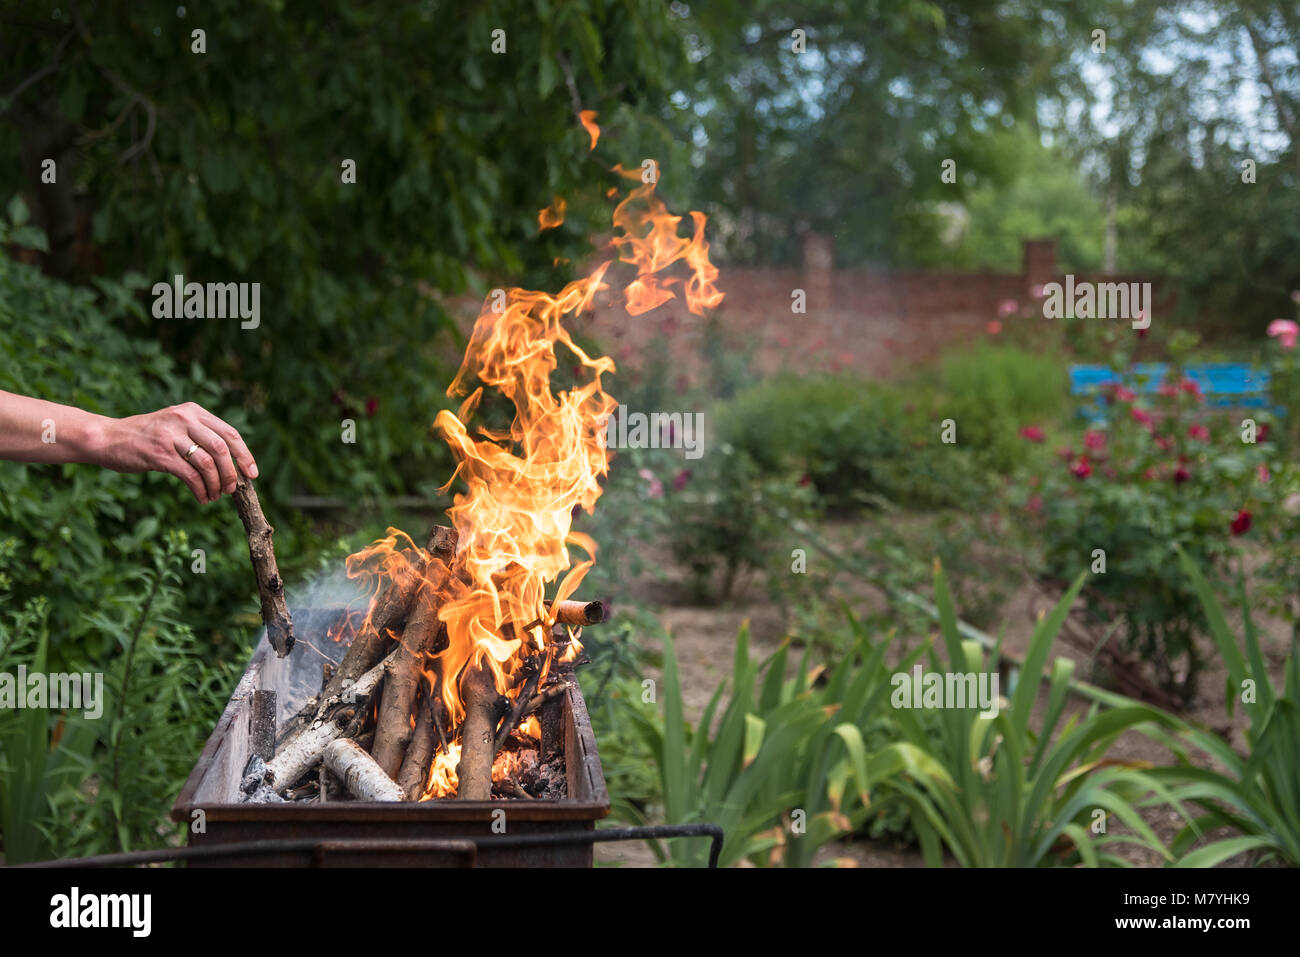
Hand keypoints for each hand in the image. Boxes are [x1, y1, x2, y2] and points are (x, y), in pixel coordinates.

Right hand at [96, 402, 259, 503]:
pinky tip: (202, 497)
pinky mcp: (159, 454)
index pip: (230, 433)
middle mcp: (184, 419)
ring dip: (216, 484)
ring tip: (215, 496)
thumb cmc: (145, 437)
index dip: (245, 455)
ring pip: (208, 463)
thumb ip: (200, 436)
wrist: (107, 438)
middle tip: (231, 490)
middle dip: (232, 473)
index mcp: (192, 411)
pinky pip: (190, 475)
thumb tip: (232, 464)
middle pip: (222, 448)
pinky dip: (201, 489)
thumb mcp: (175, 426)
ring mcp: (171, 436)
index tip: (252, 474)